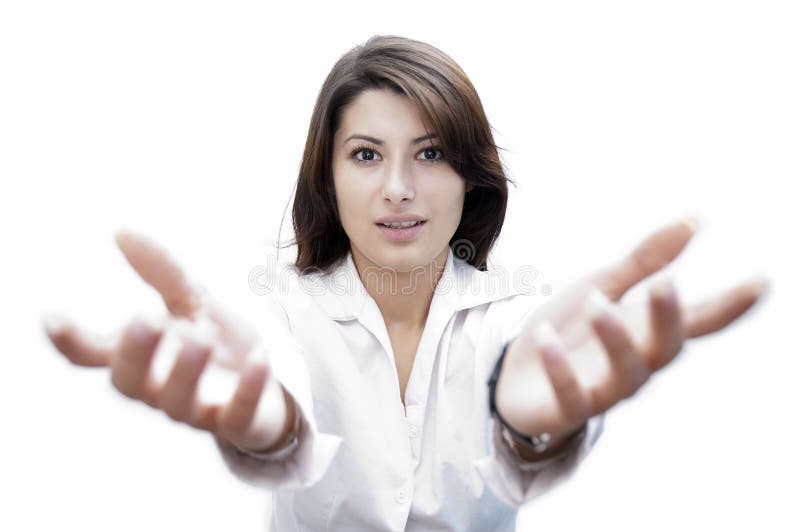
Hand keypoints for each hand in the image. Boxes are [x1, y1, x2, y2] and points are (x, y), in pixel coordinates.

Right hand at [42, 229, 296, 452]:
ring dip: (186, 370)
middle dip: (133, 354)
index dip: (71, 342)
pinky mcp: (238, 423)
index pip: (94, 356)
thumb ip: (163, 274)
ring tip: (200, 335)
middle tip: (144, 318)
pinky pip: (237, 414)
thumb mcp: (192, 303)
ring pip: (177, 403)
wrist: (271, 387)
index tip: (52, 318)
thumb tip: (121, 232)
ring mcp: (198, 410)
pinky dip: (248, 388)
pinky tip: (261, 357)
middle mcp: (160, 388)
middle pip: (129, 382)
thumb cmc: (218, 345)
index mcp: (143, 358)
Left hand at [495, 217, 768, 446]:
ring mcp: (603, 390)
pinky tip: (544, 337)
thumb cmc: (568, 330)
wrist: (514, 377)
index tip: (760, 282)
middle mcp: (635, 364)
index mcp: (648, 332)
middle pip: (666, 348)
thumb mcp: (601, 286)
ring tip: (595, 302)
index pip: (699, 321)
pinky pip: (570, 394)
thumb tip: (696, 221)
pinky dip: (560, 368)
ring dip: (615, 338)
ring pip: (625, 374)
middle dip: (668, 318)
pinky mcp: (566, 408)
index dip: (730, 306)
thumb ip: (644, 261)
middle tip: (664, 284)